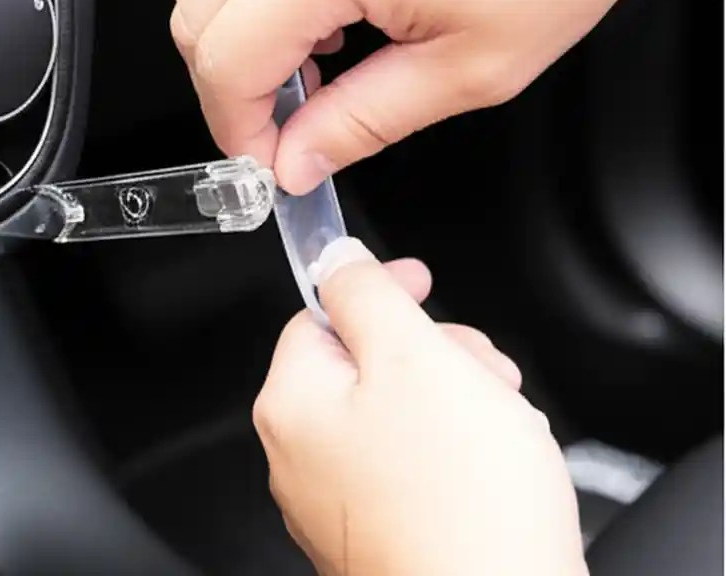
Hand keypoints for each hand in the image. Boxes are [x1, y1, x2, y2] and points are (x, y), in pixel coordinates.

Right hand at [172, 0, 722, 193]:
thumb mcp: (469, 66)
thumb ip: (361, 123)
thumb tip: (298, 161)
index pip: (224, 63)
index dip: (235, 129)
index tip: (264, 159)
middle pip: (195, 13)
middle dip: (231, 84)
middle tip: (289, 121)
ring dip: (247, 29)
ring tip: (323, 55)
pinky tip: (334, 0)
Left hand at [253, 237, 587, 575]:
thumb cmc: (459, 500)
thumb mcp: (413, 356)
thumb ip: (367, 294)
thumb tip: (337, 257)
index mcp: (291, 403)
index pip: (318, 314)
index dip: (375, 292)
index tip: (418, 283)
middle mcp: (300, 456)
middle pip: (363, 364)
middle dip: (430, 354)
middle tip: (479, 369)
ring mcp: (338, 500)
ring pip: (397, 414)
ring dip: (453, 402)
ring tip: (497, 427)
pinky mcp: (382, 532)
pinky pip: (414, 467)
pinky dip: (455, 454)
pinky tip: (493, 470)